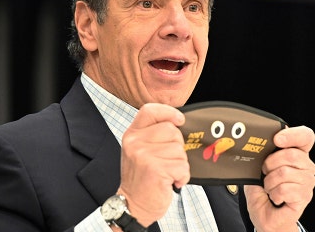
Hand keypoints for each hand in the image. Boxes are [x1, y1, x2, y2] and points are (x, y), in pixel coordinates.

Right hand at [116, 103, 188, 226]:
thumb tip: (178, 123)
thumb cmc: (142, 178)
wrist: (133, 205)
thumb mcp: (140, 151)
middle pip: (172, 130)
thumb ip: (154, 135)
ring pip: (179, 150)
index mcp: (132, 134)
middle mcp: (135, 143)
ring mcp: (143, 156)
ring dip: (180, 164)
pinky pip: (182, 166)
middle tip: (168, 161)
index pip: (149, 110)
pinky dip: (182, 176)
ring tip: (167, 173)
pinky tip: (171, 181)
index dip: (168, 112)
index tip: (179, 120)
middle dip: (177, 146)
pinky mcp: (155, 169)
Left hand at [244, 125, 314, 231]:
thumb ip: (260, 154)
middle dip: (270, 163)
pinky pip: (285, 189)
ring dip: (270, 182)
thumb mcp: (257, 168)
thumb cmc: (262, 191)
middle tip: (265, 172)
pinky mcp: (305, 196)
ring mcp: (308, 181)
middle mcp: (306, 166)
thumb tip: (256, 144)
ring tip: (270, 188)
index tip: (277, 139)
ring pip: (285, 173)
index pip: (306, 136)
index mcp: (296, 153)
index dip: (292, 134)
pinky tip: (275, 197)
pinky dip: (274, 194)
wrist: (265, 215)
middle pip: (292, 154)